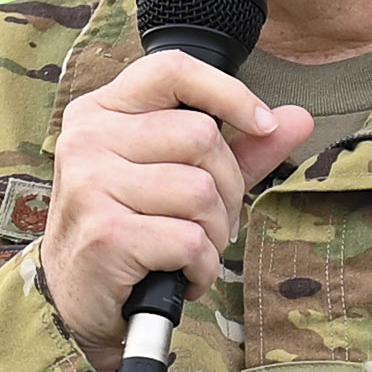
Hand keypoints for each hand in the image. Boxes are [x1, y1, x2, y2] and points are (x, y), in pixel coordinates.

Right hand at [42, 54, 313, 371]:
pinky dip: (202, 268)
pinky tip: (181, 275)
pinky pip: (190, 240)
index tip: (262, 125)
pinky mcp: (105, 233)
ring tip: (192, 252)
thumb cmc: (127, 230)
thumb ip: (237, 149)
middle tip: (210, 223)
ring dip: (215, 235)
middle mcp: (89, 138)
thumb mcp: (176, 179)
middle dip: (228, 189)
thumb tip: (298, 119)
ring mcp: (92, 184)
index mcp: (102, 111)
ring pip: (201, 192)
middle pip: (202, 137)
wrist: (74, 301)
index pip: (173, 70)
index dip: (229, 92)